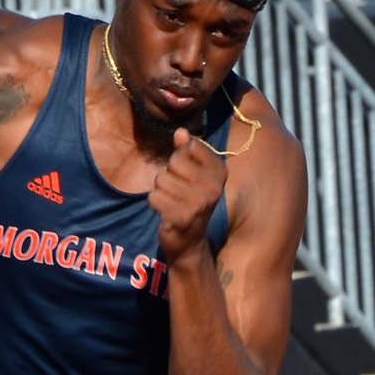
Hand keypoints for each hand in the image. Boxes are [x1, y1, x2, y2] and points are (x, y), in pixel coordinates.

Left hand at [150, 128, 228, 260]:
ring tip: (172, 203)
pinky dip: (155, 204)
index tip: (188, 176)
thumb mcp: (192, 175)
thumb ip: (186, 152)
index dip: (181, 158)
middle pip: (174, 161)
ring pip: (162, 180)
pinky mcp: (183, 217)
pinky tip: (166, 213)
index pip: (190, 146)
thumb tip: (180, 132)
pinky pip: (154, 197)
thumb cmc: (190, 203)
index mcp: (220, 172)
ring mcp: (200, 203)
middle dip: (168, 175)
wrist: (189, 242)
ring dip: (161, 191)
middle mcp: (214, 187)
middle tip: (177, 192)